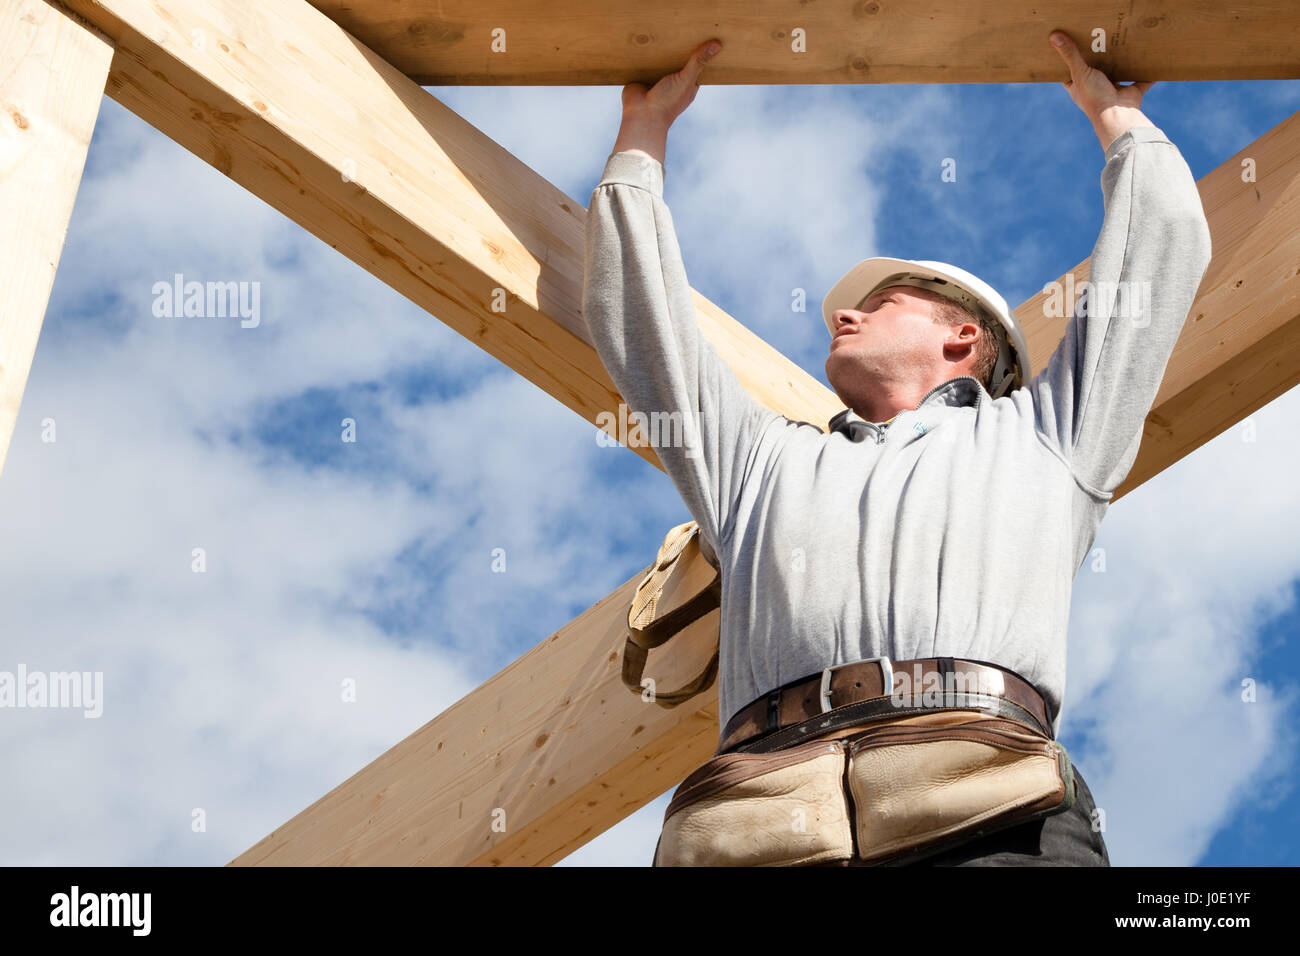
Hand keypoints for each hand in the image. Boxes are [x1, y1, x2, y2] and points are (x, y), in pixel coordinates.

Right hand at [612, 39, 722, 164]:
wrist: (641, 114)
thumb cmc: (667, 102)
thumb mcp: (686, 79)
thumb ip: (699, 62)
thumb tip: (717, 45)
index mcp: (687, 85)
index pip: (696, 65)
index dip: (699, 52)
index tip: (704, 35)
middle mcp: (673, 82)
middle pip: (678, 61)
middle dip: (679, 49)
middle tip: (683, 27)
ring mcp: (657, 79)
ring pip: (661, 61)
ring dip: (662, 51)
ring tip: (666, 30)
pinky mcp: (643, 77)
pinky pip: (646, 62)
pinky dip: (646, 54)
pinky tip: (648, 41)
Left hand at [1049, 30, 1155, 149]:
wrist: (1117, 115)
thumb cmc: (1094, 96)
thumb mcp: (1080, 72)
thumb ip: (1070, 55)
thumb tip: (1054, 37)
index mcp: (1080, 88)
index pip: (1072, 74)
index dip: (1070, 62)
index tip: (1071, 48)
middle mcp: (1096, 91)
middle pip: (1097, 72)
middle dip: (1100, 59)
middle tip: (1101, 40)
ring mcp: (1114, 92)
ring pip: (1119, 75)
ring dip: (1123, 64)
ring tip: (1125, 44)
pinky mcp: (1131, 93)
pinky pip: (1142, 82)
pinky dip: (1148, 75)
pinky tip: (1151, 62)